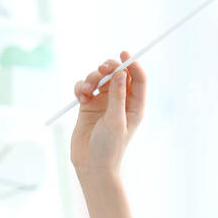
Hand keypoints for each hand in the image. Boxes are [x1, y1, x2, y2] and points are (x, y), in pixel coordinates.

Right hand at [70, 49, 145, 176]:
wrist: (91, 165)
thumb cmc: (109, 148)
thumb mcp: (115, 121)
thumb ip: (117, 96)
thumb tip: (121, 73)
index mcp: (134, 106)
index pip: (137, 79)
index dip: (132, 64)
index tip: (123, 53)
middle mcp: (120, 101)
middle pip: (117, 73)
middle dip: (108, 68)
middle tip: (101, 71)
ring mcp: (104, 102)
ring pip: (99, 77)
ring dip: (91, 79)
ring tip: (86, 92)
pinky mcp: (88, 105)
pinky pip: (85, 86)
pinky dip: (81, 87)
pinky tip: (80, 97)